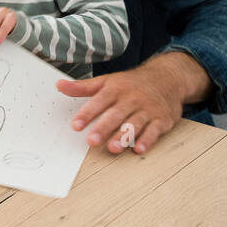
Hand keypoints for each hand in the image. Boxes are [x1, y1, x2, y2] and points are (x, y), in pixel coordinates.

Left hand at [56, 59, 186, 155]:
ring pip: (134, 124)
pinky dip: (147, 140)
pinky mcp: (161, 119)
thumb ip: (83, 87)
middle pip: (116, 115)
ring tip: (113, 148)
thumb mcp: (106, 81)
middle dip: (103, 128)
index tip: (76, 125)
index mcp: (116, 90)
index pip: (98, 102)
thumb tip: (60, 86)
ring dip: (124, 136)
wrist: (167, 78)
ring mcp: (147, 110)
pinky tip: (138, 148)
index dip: (86, 114)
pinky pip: (154, 130)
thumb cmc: (131, 83)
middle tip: (91, 141)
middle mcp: (131, 99)